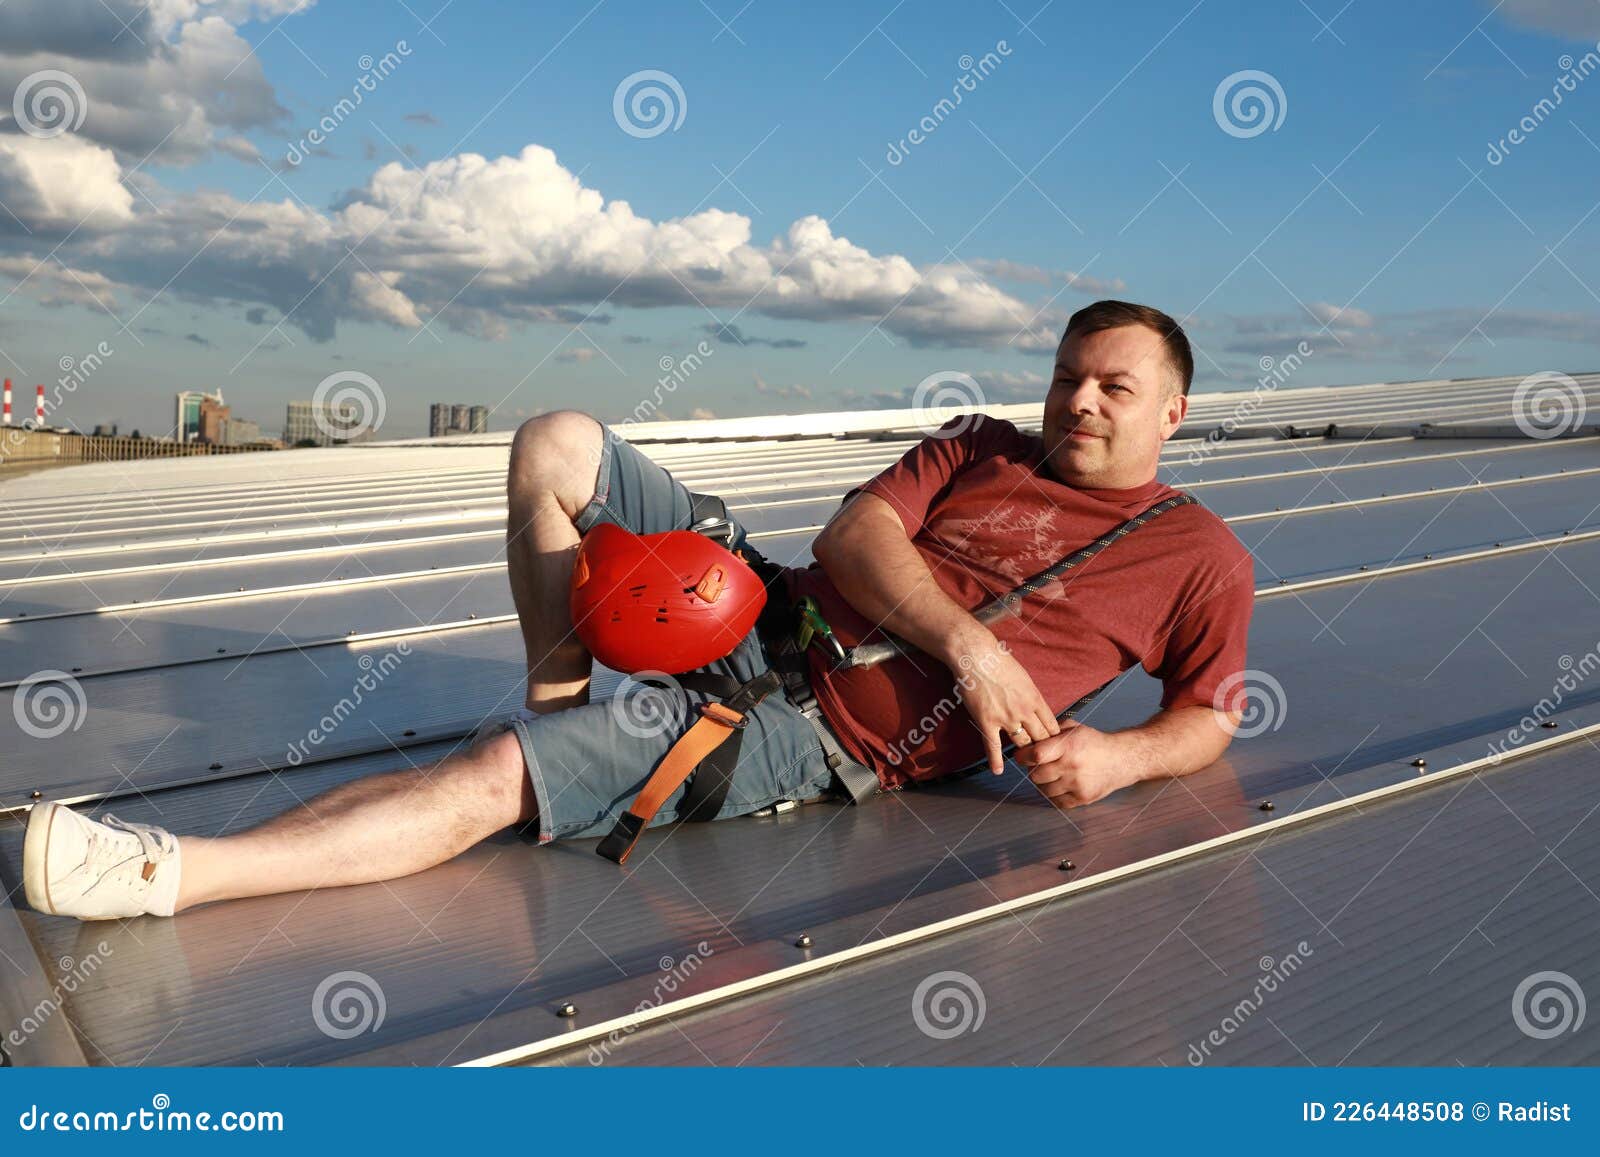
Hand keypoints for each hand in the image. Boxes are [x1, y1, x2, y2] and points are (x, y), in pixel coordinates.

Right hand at [951, 634, 1059, 773]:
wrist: (976, 656)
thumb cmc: (999, 661)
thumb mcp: (1024, 677)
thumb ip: (1030, 695)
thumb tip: (1034, 707)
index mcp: (1035, 698)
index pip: (1052, 726)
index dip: (1054, 738)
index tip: (1054, 745)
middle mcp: (1024, 711)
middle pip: (1040, 738)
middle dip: (1043, 749)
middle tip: (1043, 758)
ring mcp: (1006, 718)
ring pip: (1021, 743)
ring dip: (1024, 752)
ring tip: (1025, 761)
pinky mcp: (987, 722)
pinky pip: (993, 746)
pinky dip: (996, 760)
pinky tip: (997, 770)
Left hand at [1012, 721, 1128, 808]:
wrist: (1122, 759)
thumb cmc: (1095, 743)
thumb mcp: (1074, 728)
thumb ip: (1051, 731)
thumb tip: (1028, 738)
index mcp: (1069, 746)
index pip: (1036, 755)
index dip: (1024, 756)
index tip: (1022, 756)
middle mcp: (1072, 766)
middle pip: (1036, 775)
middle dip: (1034, 770)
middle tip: (1039, 766)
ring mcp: (1077, 784)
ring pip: (1044, 790)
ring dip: (1044, 784)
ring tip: (1052, 775)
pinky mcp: (1082, 798)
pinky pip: (1057, 802)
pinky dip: (1055, 795)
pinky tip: (1060, 785)